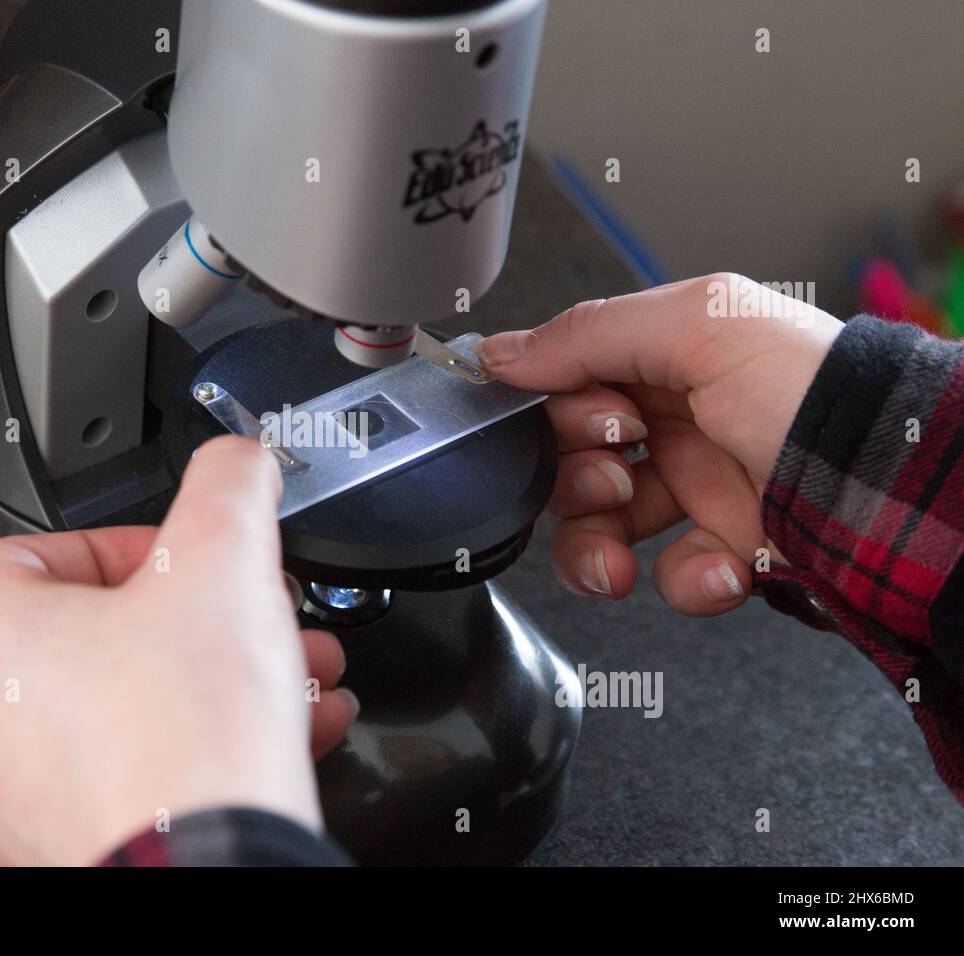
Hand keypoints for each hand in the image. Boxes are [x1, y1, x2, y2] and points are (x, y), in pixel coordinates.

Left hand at [0, 436, 357, 864]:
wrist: (205, 871)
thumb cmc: (187, 742)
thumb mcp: (225, 560)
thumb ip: (229, 484)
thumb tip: (236, 460)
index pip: (43, 549)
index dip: (133, 543)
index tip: (191, 559)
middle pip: (97, 632)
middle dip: (200, 618)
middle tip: (252, 620)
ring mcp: (10, 791)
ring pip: (122, 704)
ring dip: (210, 680)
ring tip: (285, 681)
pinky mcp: (57, 842)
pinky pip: (128, 771)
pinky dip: (195, 746)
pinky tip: (275, 739)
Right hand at [477, 273, 842, 615]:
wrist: (897, 482)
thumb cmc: (815, 391)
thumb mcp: (701, 324)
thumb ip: (590, 332)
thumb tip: (500, 353)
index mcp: (665, 362)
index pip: (566, 391)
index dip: (558, 416)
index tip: (589, 421)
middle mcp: (676, 425)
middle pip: (570, 466)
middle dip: (575, 483)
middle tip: (617, 476)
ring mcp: (700, 490)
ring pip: (600, 531)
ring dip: (595, 550)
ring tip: (620, 562)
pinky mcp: (728, 550)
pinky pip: (670, 579)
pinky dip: (685, 583)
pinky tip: (721, 568)